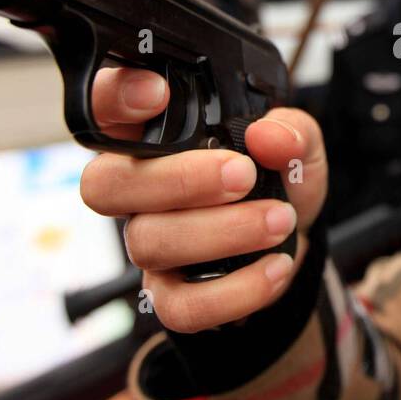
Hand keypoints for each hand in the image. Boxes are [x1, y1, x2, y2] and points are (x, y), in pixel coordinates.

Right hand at [79, 66, 328, 332]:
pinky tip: (275, 267)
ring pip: (149, 242)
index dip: (113, 97)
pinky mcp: (170, 296)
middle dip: (178, 179)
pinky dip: (236, 289)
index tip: (157, 94)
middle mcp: (137, 189)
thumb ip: (290, 130)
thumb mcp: (297, 145)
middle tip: (243, 175)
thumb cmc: (277, 182)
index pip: (103, 109)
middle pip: (106, 184)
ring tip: (278, 220)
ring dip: (222, 232)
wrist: (294, 243)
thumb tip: (270, 136)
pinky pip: (181, 305)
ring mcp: (148, 244)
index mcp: (154, 137)